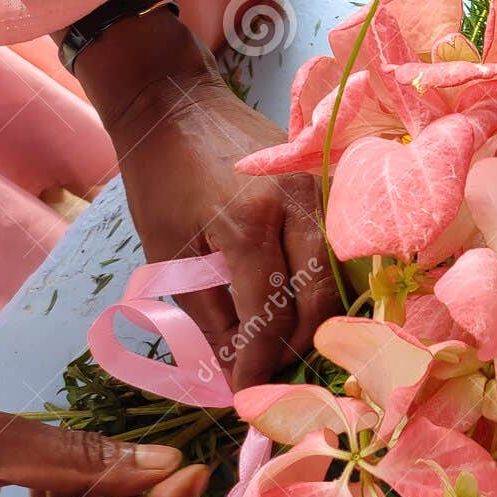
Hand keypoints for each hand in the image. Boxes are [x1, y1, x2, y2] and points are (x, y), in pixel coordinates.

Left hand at [71, 7, 339, 389]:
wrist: (177, 101)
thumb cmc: (161, 175)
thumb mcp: (167, 249)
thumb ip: (207, 313)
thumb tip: (235, 372)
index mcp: (247, 222)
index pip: (268, 313)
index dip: (258, 363)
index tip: (245, 396)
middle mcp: (297, 205)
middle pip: (318, 300)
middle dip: (296, 348)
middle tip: (271, 375)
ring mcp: (321, 193)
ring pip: (335, 278)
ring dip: (314, 320)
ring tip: (285, 347)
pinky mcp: (328, 187)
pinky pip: (335, 251)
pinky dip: (320, 286)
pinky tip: (299, 307)